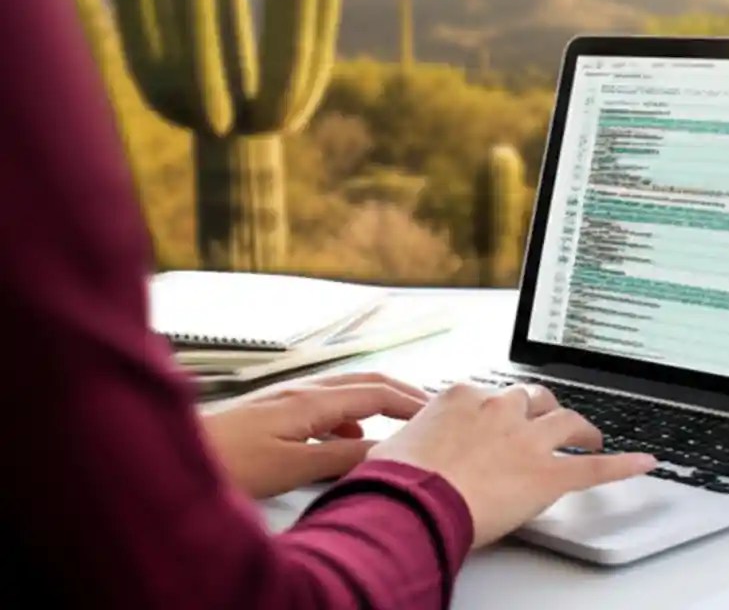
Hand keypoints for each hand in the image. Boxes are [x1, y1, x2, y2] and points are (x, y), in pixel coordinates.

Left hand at [201, 373, 427, 498]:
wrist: (170, 458)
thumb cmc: (222, 462)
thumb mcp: (291, 467)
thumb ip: (339, 458)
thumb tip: (382, 452)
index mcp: (310, 400)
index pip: (374, 393)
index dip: (409, 402)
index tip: (436, 412)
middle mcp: (299, 391)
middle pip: (363, 383)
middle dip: (399, 392)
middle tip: (428, 406)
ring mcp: (283, 399)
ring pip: (343, 393)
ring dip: (375, 402)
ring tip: (396, 421)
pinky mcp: (270, 413)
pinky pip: (324, 406)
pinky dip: (348, 417)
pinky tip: (345, 438)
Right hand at [369, 383, 656, 546]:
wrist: (412, 506)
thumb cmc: (396, 482)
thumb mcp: (395, 447)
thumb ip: (411, 440)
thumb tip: (400, 449)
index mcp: (464, 397)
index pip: (491, 395)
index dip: (500, 411)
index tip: (501, 421)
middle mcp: (501, 410)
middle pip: (534, 399)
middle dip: (544, 409)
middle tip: (549, 422)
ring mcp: (528, 440)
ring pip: (568, 422)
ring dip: (581, 429)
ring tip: (590, 438)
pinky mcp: (549, 475)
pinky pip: (596, 468)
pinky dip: (624, 465)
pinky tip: (644, 463)